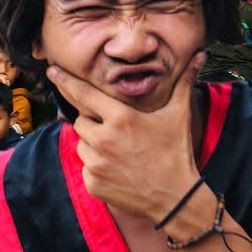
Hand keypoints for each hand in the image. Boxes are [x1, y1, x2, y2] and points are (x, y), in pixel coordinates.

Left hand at [46, 53, 206, 221]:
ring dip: (94, 144)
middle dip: (94, 122)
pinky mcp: (92, 183)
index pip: (83, 93)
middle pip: (81, 120)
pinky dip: (97, 166)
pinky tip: (119, 169)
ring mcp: (95, 163)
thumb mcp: (179, 115)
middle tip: (118, 131)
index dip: (65, 80)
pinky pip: (86, 167)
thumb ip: (184, 83)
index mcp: (120, 118)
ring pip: (82, 144)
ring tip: (121, 152)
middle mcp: (103, 139)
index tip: (52, 70)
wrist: (176, 198)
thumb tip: (199, 54)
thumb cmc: (177, 152)